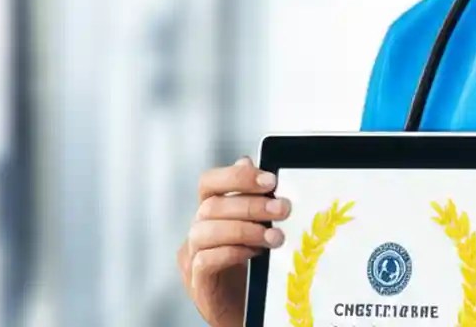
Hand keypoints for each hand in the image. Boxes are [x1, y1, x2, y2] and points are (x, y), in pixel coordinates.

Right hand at [178, 156, 291, 326]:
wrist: (244, 311)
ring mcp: (191, 258)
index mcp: (210, 215)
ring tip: (275, 236)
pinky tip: (255, 253)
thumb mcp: (257, 231)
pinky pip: (205, 260)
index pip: (209, 182)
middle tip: (284, 209)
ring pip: (204, 231)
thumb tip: (250, 163)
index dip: (236, 176)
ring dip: (245, 229)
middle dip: (251, 205)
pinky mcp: (197, 282)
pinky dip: (232, 252)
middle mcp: (196, 233)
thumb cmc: (251, 269)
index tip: (270, 180)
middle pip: (211, 206)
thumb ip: (253, 201)